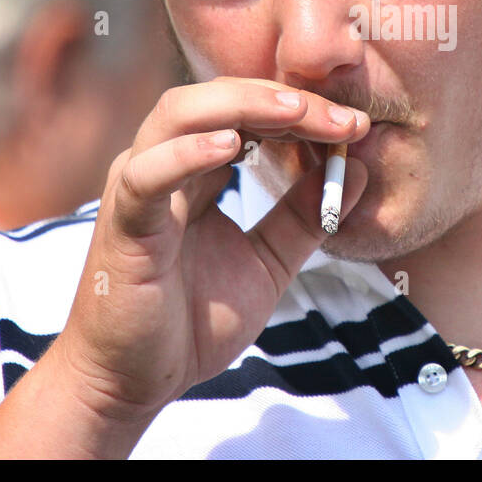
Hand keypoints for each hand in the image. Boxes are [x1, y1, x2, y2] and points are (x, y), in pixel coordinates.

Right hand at [52, 77, 369, 422]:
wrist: (134, 383)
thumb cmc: (191, 319)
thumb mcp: (267, 262)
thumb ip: (305, 216)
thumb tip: (359, 168)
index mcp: (195, 169)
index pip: (248, 113)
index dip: (302, 111)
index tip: (357, 125)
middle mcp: (162, 164)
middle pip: (218, 99)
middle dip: (282, 99)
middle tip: (342, 117)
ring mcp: (137, 187)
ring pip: (178, 115)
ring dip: (240, 105)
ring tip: (295, 111)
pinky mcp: (122, 223)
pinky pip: (148, 175)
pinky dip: (187, 152)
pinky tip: (231, 146)